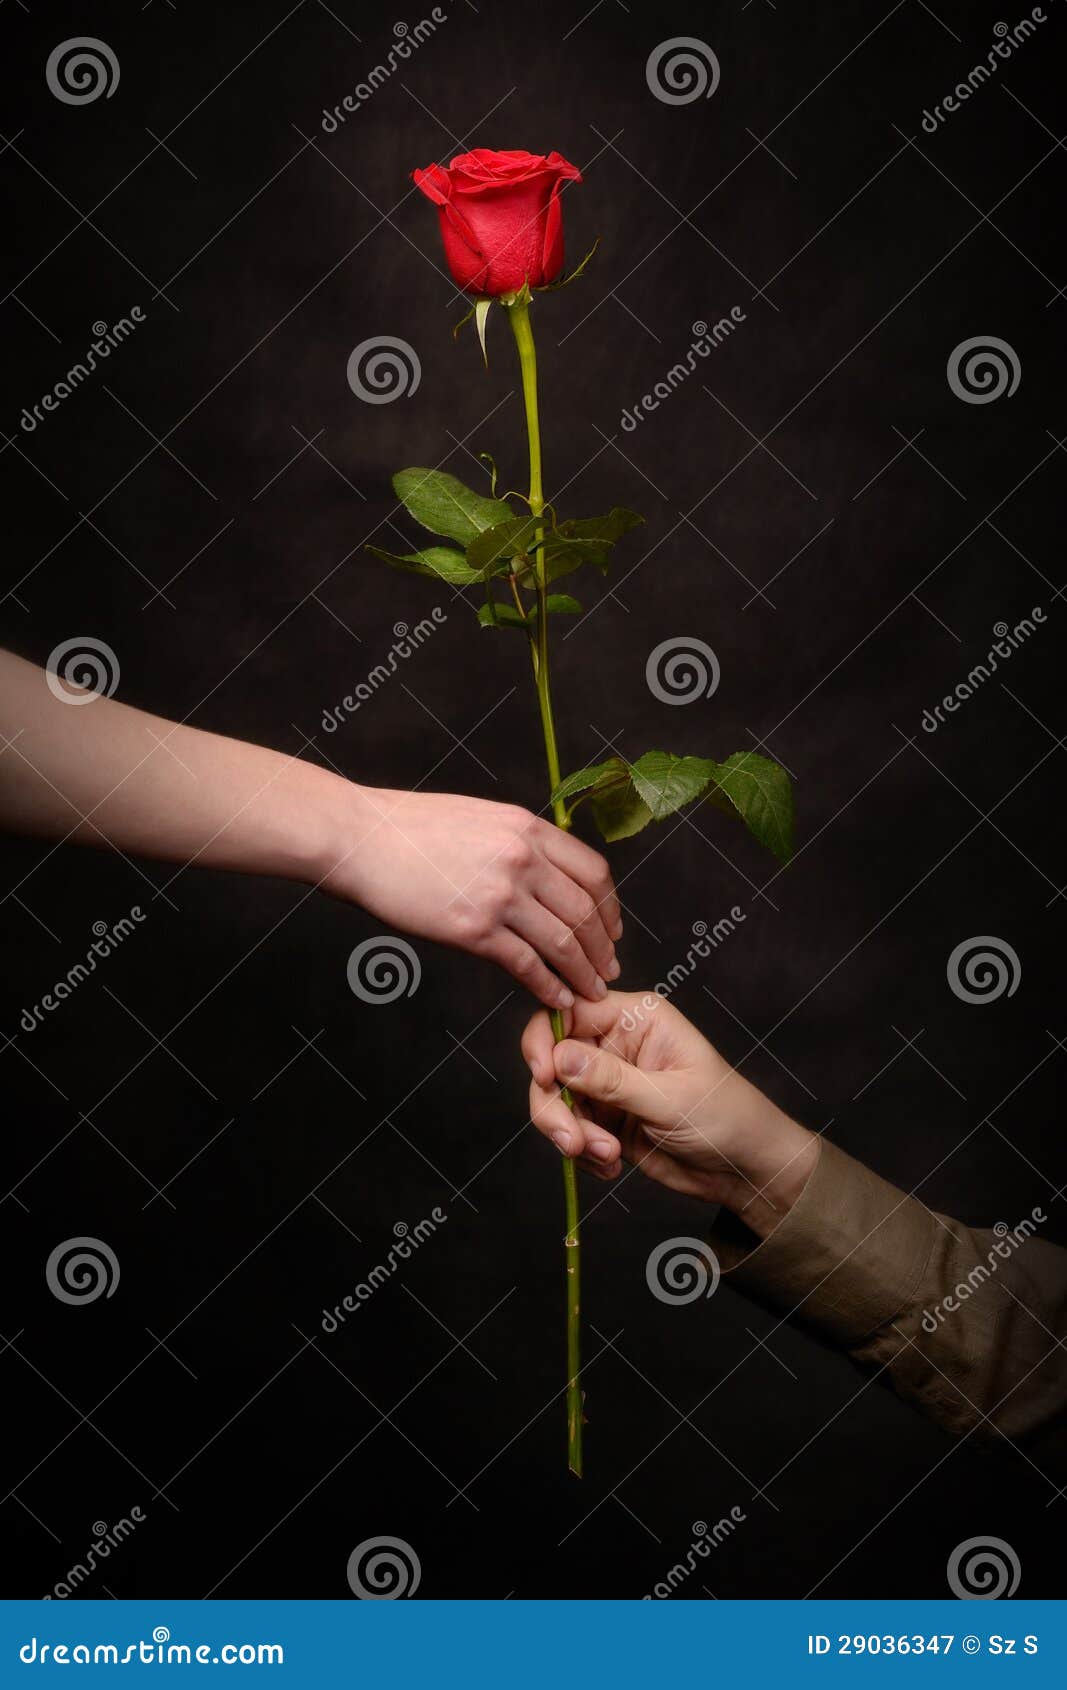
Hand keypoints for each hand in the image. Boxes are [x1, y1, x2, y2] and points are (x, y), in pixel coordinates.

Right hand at [328, 789, 621, 1008]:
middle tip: (609, 970)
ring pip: (563, 942)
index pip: (593, 872)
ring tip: (591, 992)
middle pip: (585, 911)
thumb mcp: (480, 818)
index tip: (613, 929)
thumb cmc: (410, 829)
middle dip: (603, 947)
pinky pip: (527, 965)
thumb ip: (518, 842)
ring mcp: (500, 895)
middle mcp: (522, 859)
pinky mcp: (473, 929)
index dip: (610, 907)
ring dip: (583, 973)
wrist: (362, 839)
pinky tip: (558, 999)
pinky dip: (549, 986)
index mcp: (527, 828)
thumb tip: (547, 872)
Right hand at [522, 991, 816, 1235]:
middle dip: (556, 1105)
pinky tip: (611, 1165)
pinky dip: (581, 1152)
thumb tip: (559, 1056)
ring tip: (606, 1157)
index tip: (545, 1078)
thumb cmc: (726, 1117)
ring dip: (570, 1133)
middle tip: (573, 1142)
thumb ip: (611, 1079)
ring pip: (555, 1099)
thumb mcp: (669, 1098)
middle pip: (553, 1061)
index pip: (570, 1011)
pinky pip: (569, 1129)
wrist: (744, 1170)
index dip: (546, 1040)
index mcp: (636, 1019)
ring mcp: (607, 1083)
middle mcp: (615, 1045)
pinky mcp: (604, 1119)